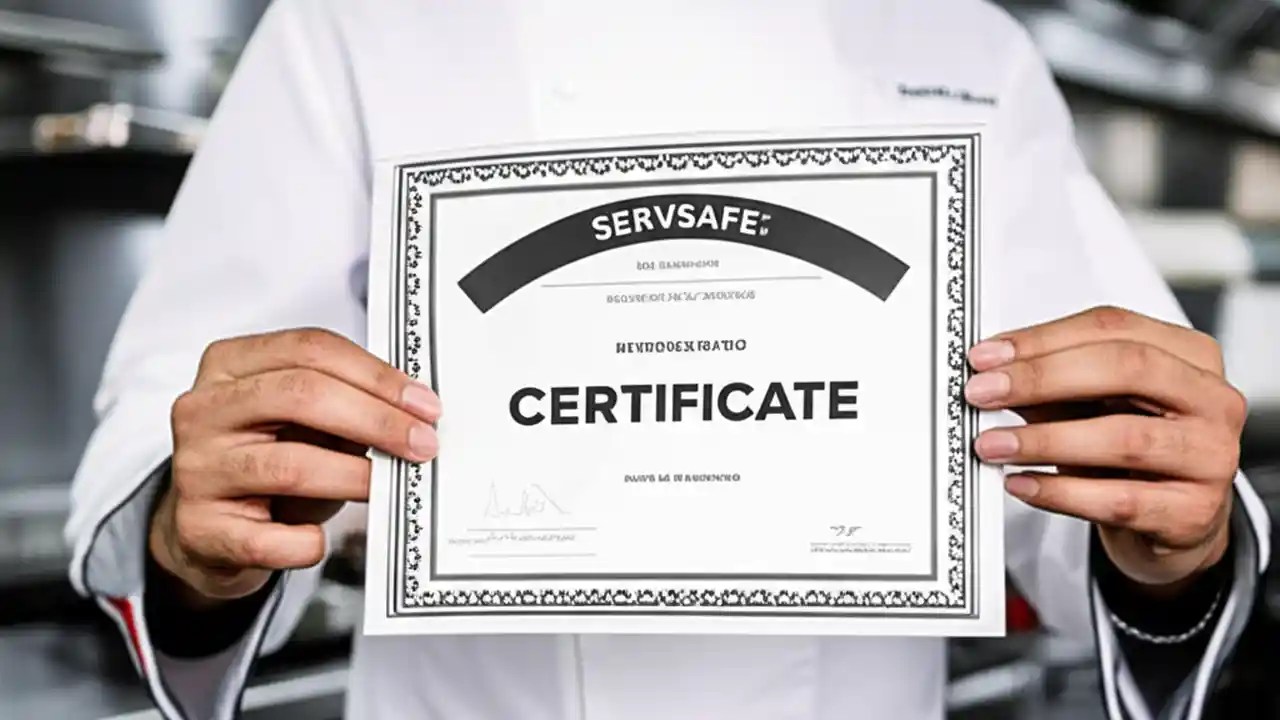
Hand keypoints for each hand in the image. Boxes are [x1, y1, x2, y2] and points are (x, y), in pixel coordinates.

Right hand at [151, 328, 439, 607]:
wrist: (208, 531)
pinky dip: (305, 542)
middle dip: (376, 419)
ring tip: (389, 487)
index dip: (376, 375)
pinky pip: (267, 538)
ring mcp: (196, 469)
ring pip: (290, 465)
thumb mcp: (301, 421)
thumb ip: (346, 404)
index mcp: (229, 365)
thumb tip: (414, 412)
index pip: (310, 349)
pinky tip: (321, 540)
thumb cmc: (268, 463)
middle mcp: (203, 410)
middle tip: (422, 444)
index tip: (423, 404)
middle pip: (302, 395)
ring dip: (354, 477)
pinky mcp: (199, 529)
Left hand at [966, 306, 1244, 590]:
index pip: (1112, 328)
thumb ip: (1052, 384)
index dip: (1043, 340)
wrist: (1172, 520)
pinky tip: (1022, 484)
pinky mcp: (1193, 512)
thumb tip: (992, 373)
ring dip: (1044, 439)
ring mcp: (1211, 456)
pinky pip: (1119, 499)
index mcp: (1189, 355)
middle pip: (1127, 368)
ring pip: (1123, 437)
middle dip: (1043, 378)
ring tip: (993, 444)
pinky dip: (1060, 492)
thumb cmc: (1133, 450)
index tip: (986, 357)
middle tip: (984, 393)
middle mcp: (1211, 400)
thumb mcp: (1094, 405)